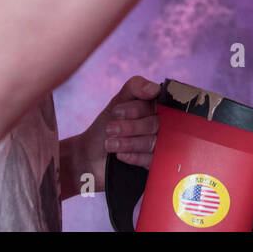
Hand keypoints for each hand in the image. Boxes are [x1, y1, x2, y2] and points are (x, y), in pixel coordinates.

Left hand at [79, 76, 159, 191]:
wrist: (91, 155)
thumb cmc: (106, 125)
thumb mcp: (118, 101)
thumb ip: (136, 87)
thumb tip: (155, 89)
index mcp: (156, 106)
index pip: (157, 104)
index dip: (136, 109)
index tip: (115, 112)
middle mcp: (161, 125)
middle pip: (155, 124)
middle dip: (129, 127)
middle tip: (109, 129)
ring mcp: (160, 145)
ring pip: (153, 142)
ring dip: (129, 142)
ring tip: (109, 143)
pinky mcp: (155, 163)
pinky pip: (152, 160)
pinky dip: (134, 156)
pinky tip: (120, 155)